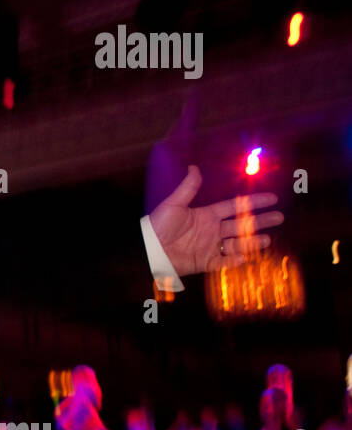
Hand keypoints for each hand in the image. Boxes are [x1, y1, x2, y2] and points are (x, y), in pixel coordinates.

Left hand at [148, 165, 283, 277]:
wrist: (149, 249)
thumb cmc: (159, 225)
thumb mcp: (174, 204)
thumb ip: (188, 188)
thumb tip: (194, 167)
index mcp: (206, 215)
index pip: (234, 206)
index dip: (253, 202)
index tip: (272, 198)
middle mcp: (212, 230)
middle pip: (241, 225)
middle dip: (260, 222)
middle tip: (279, 218)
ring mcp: (210, 246)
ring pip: (236, 244)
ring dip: (252, 241)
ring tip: (268, 239)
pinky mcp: (205, 262)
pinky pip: (224, 262)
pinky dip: (234, 260)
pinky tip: (246, 257)